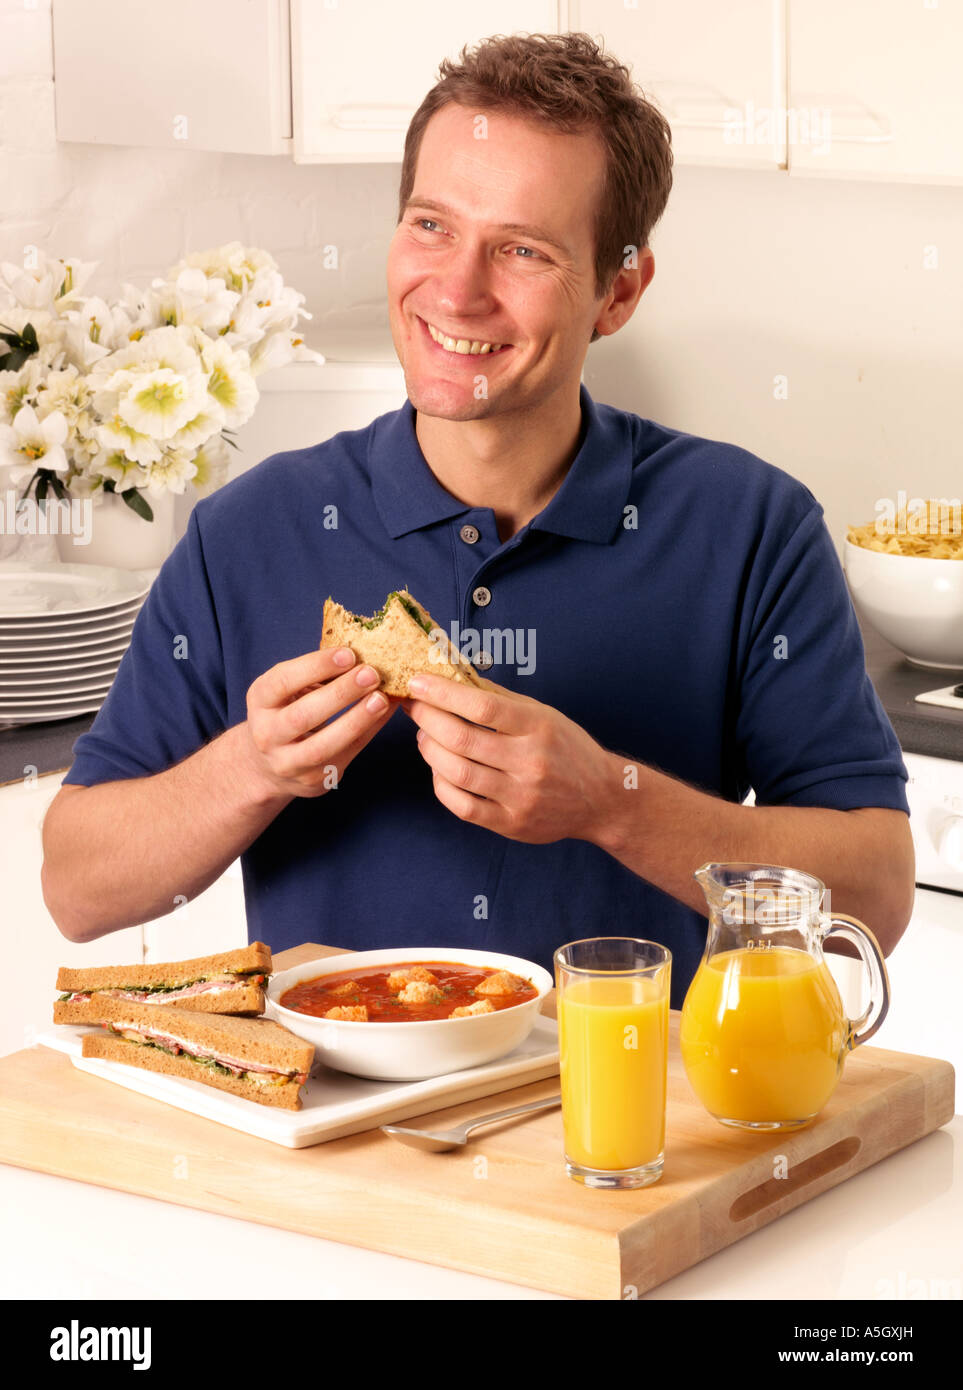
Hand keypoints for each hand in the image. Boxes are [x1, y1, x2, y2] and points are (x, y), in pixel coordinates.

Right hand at [240, 647, 398, 799]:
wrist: (269, 764)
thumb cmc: (287, 711)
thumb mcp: (289, 689)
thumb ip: (317, 673)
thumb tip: (363, 653)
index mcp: (259, 701)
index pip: (283, 681)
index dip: (316, 666)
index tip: (349, 654)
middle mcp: (266, 734)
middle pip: (302, 716)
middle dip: (340, 694)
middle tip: (371, 674)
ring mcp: (288, 762)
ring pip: (322, 746)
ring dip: (356, 720)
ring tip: (381, 698)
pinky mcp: (313, 781)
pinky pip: (345, 755)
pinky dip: (368, 732)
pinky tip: (384, 713)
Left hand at [403, 674, 619, 845]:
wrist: (602, 799)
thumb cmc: (568, 749)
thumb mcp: (544, 715)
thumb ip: (502, 698)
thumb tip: (455, 676)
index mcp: (539, 727)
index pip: (482, 706)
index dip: (443, 693)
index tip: (418, 683)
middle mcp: (530, 761)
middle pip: (463, 738)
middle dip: (427, 719)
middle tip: (414, 707)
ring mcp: (520, 796)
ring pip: (457, 772)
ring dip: (430, 750)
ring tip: (424, 736)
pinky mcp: (511, 823)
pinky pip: (462, 806)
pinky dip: (441, 785)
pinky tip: (439, 769)